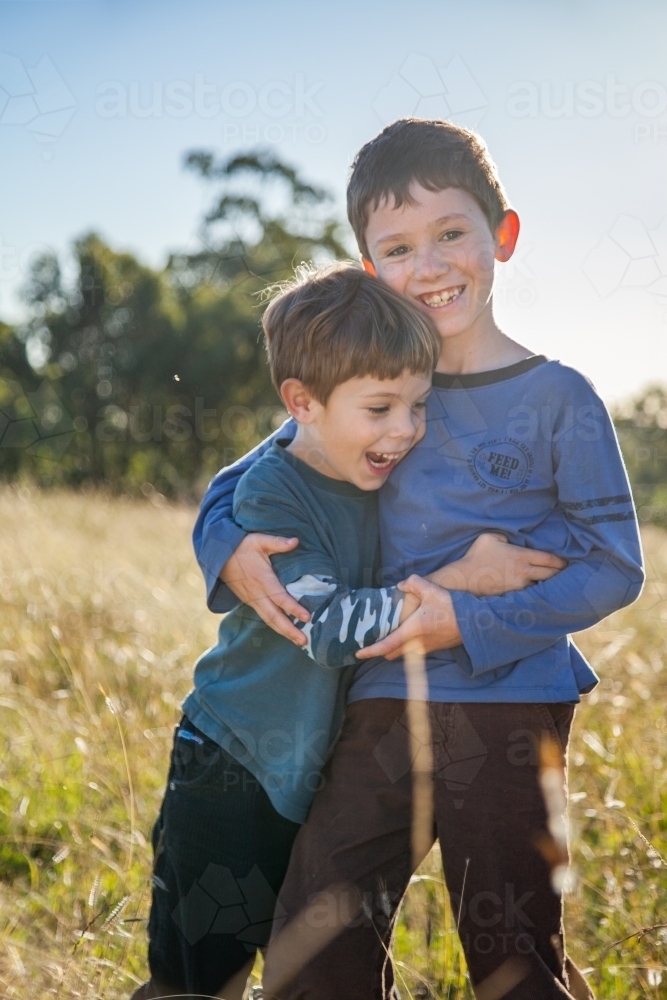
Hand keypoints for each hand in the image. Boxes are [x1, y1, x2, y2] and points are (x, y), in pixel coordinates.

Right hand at [220, 533, 309, 645]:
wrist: (218, 555)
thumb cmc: (241, 546)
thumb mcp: (259, 540)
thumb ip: (278, 542)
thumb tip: (296, 541)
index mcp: (262, 579)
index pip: (280, 598)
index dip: (293, 609)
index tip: (307, 617)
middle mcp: (257, 593)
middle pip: (274, 617)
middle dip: (289, 630)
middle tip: (304, 641)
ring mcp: (252, 599)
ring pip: (268, 620)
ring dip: (283, 632)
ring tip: (298, 641)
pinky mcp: (249, 601)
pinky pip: (264, 617)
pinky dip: (275, 626)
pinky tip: (285, 631)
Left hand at [356, 575, 460, 660]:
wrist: (475, 623)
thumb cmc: (452, 607)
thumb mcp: (431, 590)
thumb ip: (413, 584)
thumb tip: (401, 585)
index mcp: (412, 631)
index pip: (385, 645)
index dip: (370, 651)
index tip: (357, 654)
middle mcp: (417, 644)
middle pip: (391, 653)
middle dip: (380, 650)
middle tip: (372, 641)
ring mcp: (426, 649)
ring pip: (403, 653)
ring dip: (394, 648)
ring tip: (388, 636)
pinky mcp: (435, 648)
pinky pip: (414, 651)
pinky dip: (406, 646)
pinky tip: (409, 633)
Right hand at [429, 533, 566, 596]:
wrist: (465, 579)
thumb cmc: (476, 556)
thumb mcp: (489, 537)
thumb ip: (505, 535)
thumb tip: (511, 539)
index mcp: (521, 556)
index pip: (549, 559)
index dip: (562, 562)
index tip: (569, 562)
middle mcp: (524, 572)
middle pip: (551, 575)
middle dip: (561, 574)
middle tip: (569, 574)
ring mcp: (519, 586)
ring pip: (542, 586)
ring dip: (550, 585)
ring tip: (558, 585)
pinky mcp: (513, 595)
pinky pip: (530, 594)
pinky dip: (537, 593)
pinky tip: (542, 594)